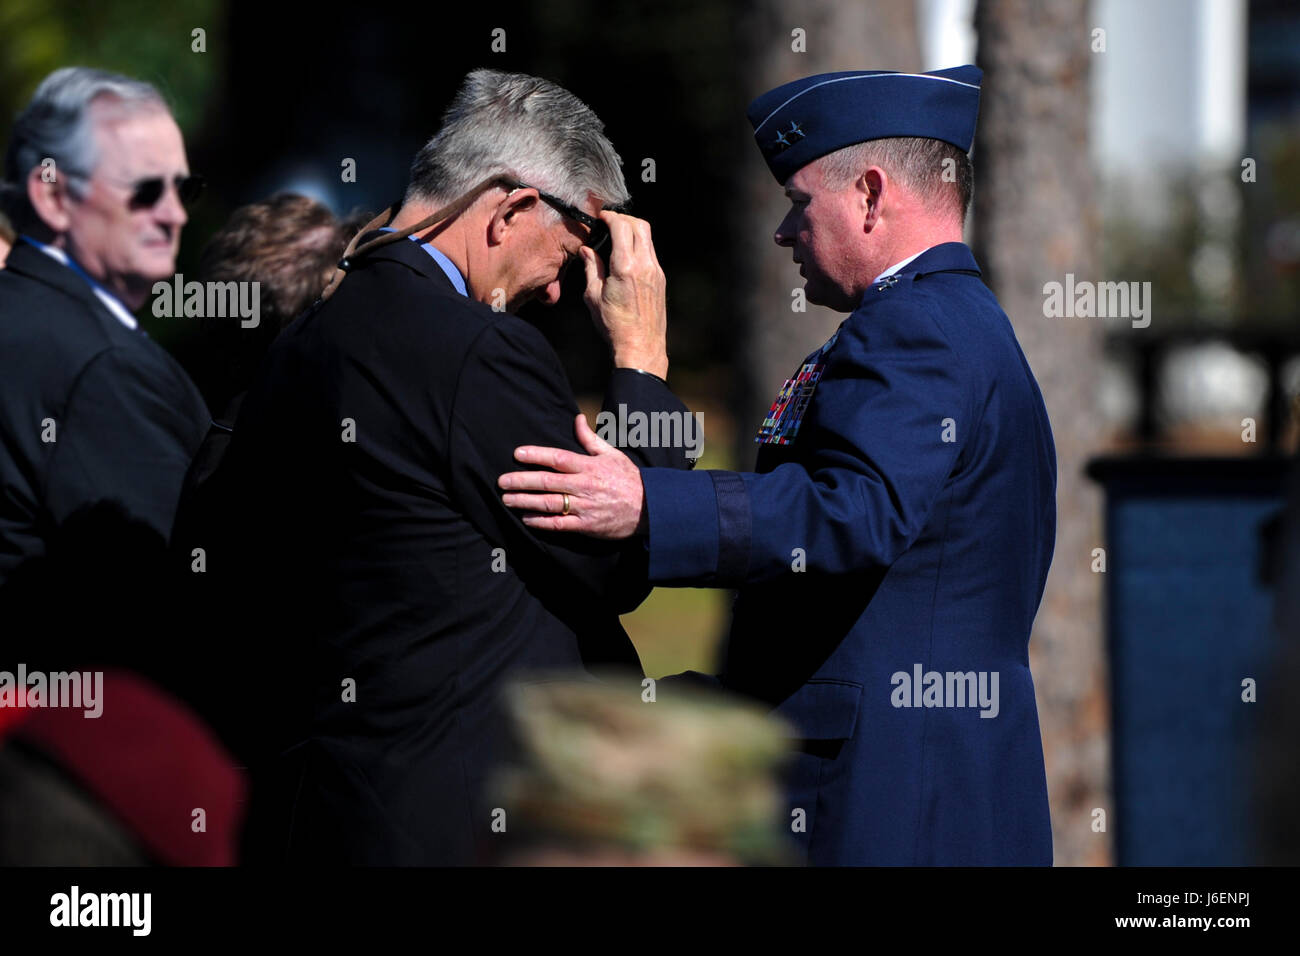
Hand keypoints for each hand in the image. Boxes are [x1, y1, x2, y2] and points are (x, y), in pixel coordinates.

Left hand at [498, 414, 646, 538]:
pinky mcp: (586, 526)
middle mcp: (584, 486)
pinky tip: (526, 519)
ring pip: (549, 503)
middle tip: (501, 480)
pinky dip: (541, 522)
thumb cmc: (629, 479)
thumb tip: (577, 419)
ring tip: (507, 499)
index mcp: (589, 467)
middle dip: (521, 480)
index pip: (558, 458)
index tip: (517, 453)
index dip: (536, 455)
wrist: (651, 508)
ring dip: (525, 501)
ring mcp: (585, 507)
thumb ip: (590, 439)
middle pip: (547, 482)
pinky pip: (559, 525)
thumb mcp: (612, 455)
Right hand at [582, 212, 667, 378]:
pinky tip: (627, 255)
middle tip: (610, 222)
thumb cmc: (615, 326)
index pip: (622, 226)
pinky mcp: (661, 279)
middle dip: (624, 218)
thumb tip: (587, 251)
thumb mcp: (593, 296)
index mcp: (625, 267)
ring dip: (633, 231)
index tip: (601, 218)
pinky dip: (639, 246)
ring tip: (618, 236)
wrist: (641, 347)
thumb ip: (591, 268)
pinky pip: (651, 253)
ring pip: (648, 238)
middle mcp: (645, 265)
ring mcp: (656, 271)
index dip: (610, 216)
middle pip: (640, 225)